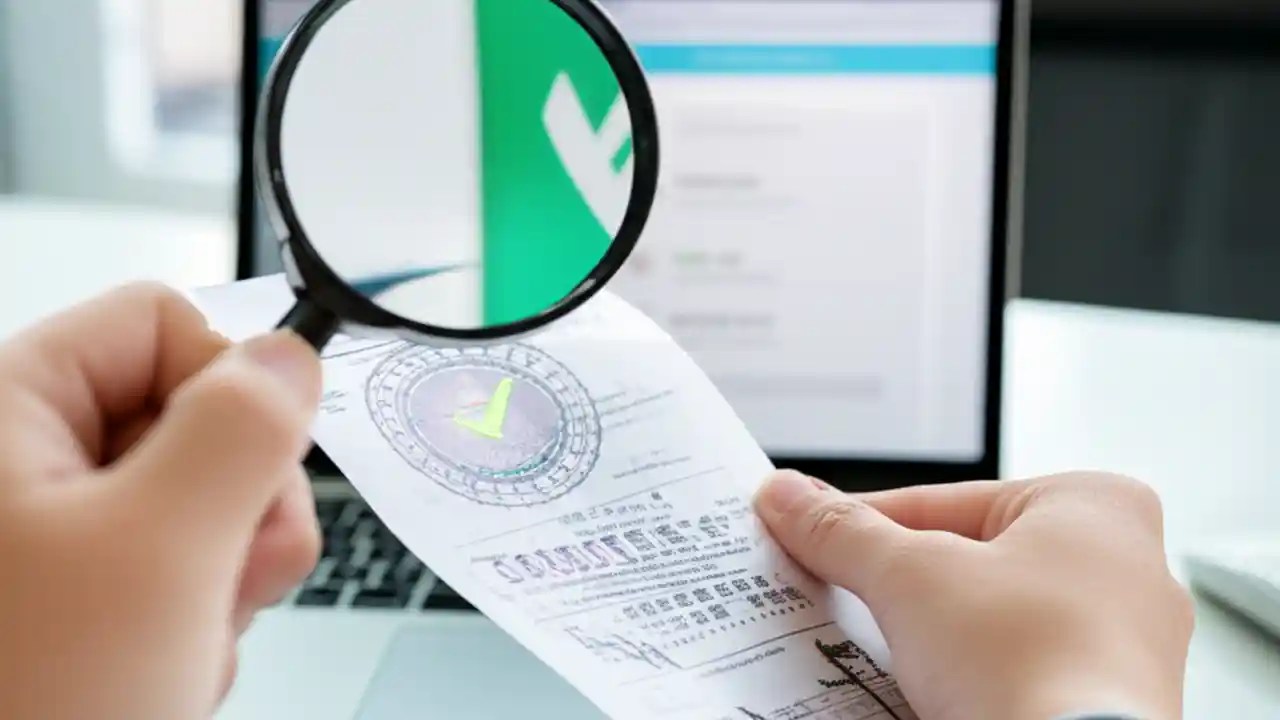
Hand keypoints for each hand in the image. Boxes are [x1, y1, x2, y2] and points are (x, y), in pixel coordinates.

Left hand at [0, 284, 322, 719]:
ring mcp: (53, 533)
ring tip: (180, 638)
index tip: (249, 473)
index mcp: (6, 413)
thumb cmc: (31, 704)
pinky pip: (185, 562)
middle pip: (195, 413)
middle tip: (218, 575)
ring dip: (223, 572)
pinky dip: (198, 615)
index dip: (229, 389)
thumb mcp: (162, 551)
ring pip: (203, 498)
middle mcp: (23, 463)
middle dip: (237, 504)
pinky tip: (165, 665)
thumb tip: (289, 357)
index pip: (163, 323)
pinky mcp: (81, 591)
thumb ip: (240, 431)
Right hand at [754, 471, 1193, 719]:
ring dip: (935, 631)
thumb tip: (789, 498)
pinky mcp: (1113, 701)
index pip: (944, 501)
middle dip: (901, 579)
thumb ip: (843, 532)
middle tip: (839, 591)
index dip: (864, 522)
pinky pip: (1021, 670)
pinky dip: (972, 674)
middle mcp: (1130, 566)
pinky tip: (928, 689)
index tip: (813, 533)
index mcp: (1097, 506)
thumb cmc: (1027, 662)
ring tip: (881, 647)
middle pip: (972, 558)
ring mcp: (1128, 643)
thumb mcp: (908, 578)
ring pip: (996, 618)